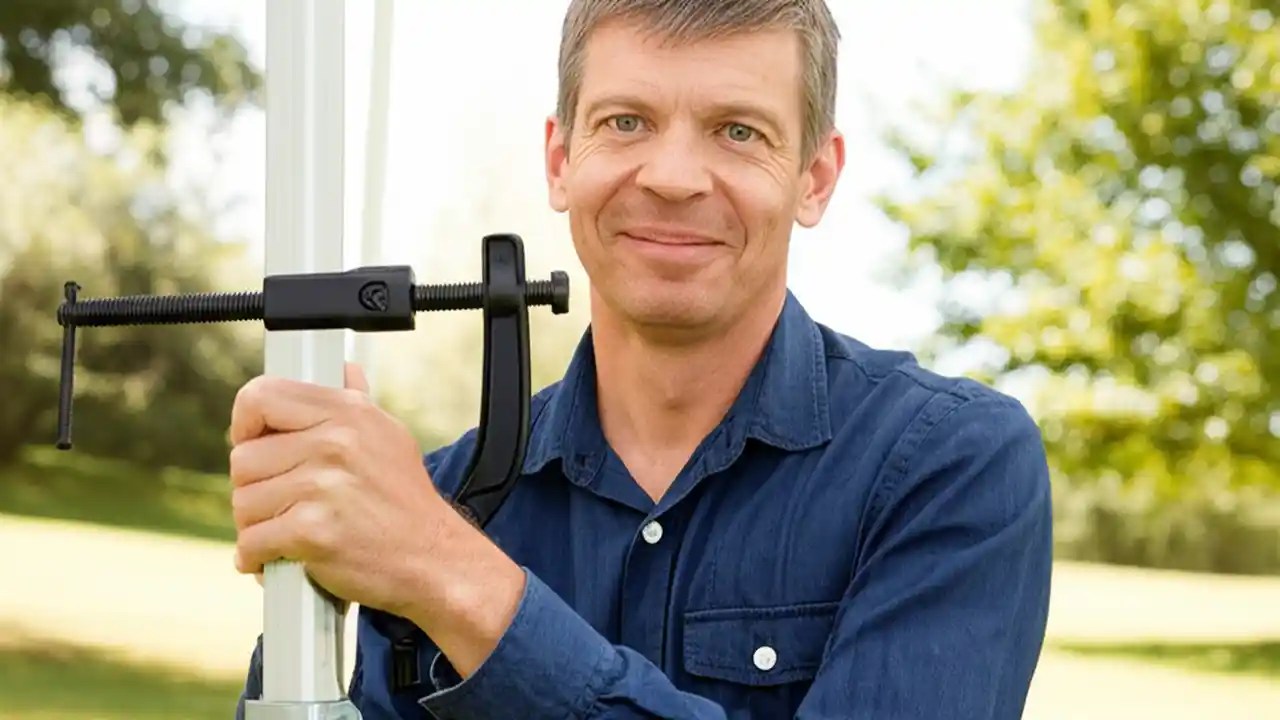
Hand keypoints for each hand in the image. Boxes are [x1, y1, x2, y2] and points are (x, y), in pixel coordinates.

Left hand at [227, 363, 449, 615]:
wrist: (435, 560)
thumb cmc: (406, 504)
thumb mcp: (389, 438)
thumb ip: (356, 404)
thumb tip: (344, 370)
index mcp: (349, 413)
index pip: (261, 396)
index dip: (246, 424)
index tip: (253, 444)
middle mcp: (336, 442)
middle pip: (243, 459)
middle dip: (254, 489)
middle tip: (283, 505)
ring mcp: (324, 486)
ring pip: (243, 503)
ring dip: (257, 527)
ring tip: (288, 533)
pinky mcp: (313, 531)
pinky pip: (252, 542)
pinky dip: (258, 559)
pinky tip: (279, 559)